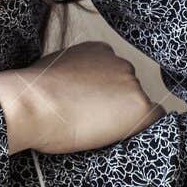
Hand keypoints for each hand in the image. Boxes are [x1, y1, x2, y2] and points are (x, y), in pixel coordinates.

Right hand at [0, 40, 165, 155]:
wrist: (32, 104)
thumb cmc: (33, 93)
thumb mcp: (53, 71)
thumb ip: (73, 75)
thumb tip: (73, 91)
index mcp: (99, 50)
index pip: (113, 75)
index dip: (103, 94)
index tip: (88, 106)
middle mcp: (120, 62)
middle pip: (128, 89)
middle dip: (115, 105)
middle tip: (91, 121)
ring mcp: (132, 83)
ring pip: (139, 106)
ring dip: (125, 118)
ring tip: (96, 131)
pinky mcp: (139, 106)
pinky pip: (154, 120)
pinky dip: (140, 130)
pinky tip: (119, 136)